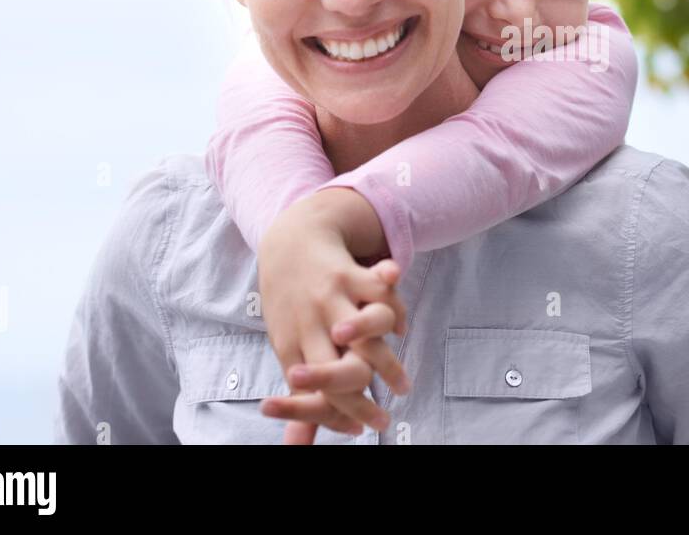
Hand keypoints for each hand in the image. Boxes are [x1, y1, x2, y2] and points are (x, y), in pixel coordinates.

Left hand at [256, 191, 408, 441]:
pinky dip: (394, 307)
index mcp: (292, 346)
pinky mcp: (350, 273)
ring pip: (363, 333)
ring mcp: (331, 298)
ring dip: (386, 360)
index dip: (339, 415)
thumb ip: (300, 395)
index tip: (364, 430)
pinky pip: (379, 292)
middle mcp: (311, 324)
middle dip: (362, 400)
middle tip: (383, 418)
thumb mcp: (287, 345)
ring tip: (401, 386)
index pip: (315, 392)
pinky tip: (400, 328)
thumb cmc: (290, 303)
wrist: (291, 240)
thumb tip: (297, 448)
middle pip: (338, 370)